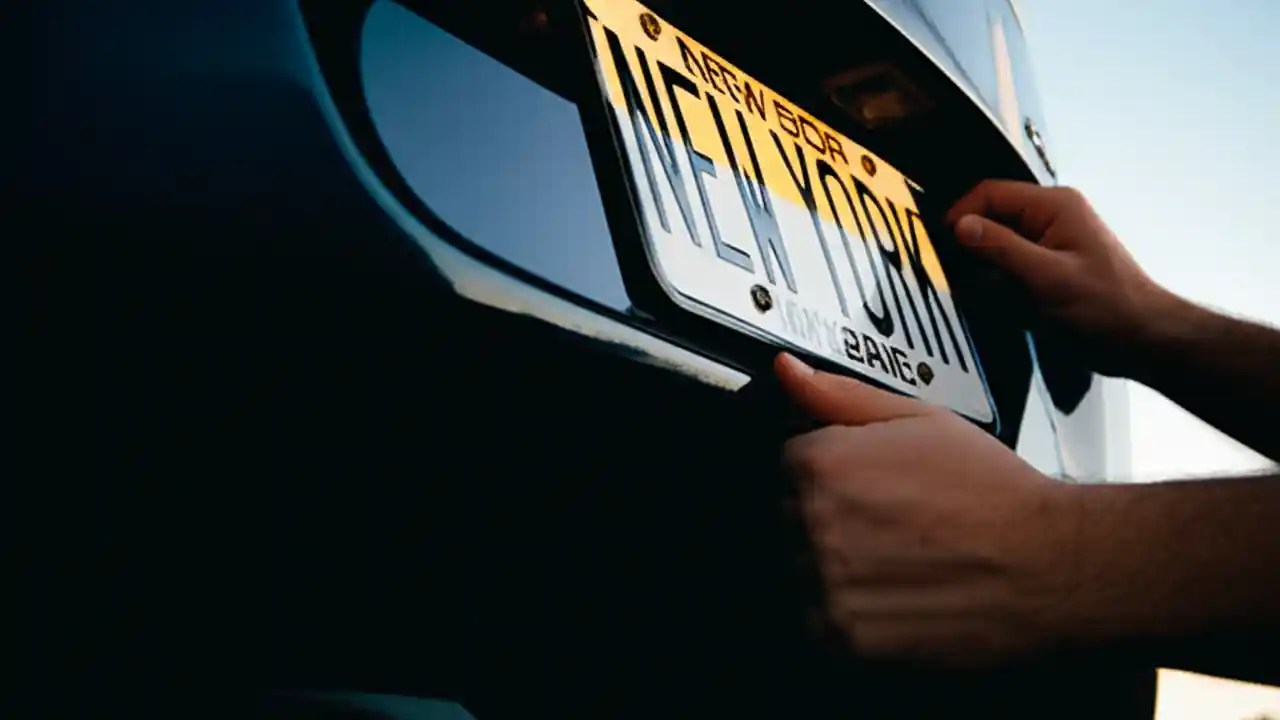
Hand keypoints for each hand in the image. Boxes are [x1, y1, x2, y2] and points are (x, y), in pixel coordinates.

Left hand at [777, 352, 1083, 666]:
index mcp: (820, 463)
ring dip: (838, 568)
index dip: (833, 472)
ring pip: (802, 572)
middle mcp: (814, 523)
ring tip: (899, 559)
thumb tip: (787, 371)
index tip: (870, 483)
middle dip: (832, 519)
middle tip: (893, 523)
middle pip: (790, 519)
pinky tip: (898, 592)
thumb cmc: (993, 491)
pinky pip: (820, 622)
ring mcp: (826, 583)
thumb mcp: (919, 418)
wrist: (1050, 563)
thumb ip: (840, 395)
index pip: (790, 465)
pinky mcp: (844, 636)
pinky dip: (851, 614)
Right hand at [946, 180, 1180, 376]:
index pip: (989, 193)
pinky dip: (1000, 282)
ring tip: (990, 296)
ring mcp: (1050, 240)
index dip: (960, 216)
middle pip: (991, 217)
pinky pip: (1010, 264)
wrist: (1143, 339)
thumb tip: (959, 225)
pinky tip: (1005, 303)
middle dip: (972, 246)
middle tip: (961, 280)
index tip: (943, 251)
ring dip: (987, 269)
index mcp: (1053, 205)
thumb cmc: (1103, 307)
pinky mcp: (1048, 265)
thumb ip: (1001, 248)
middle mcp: (1050, 215)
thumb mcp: (1047, 278)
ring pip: (997, 243)